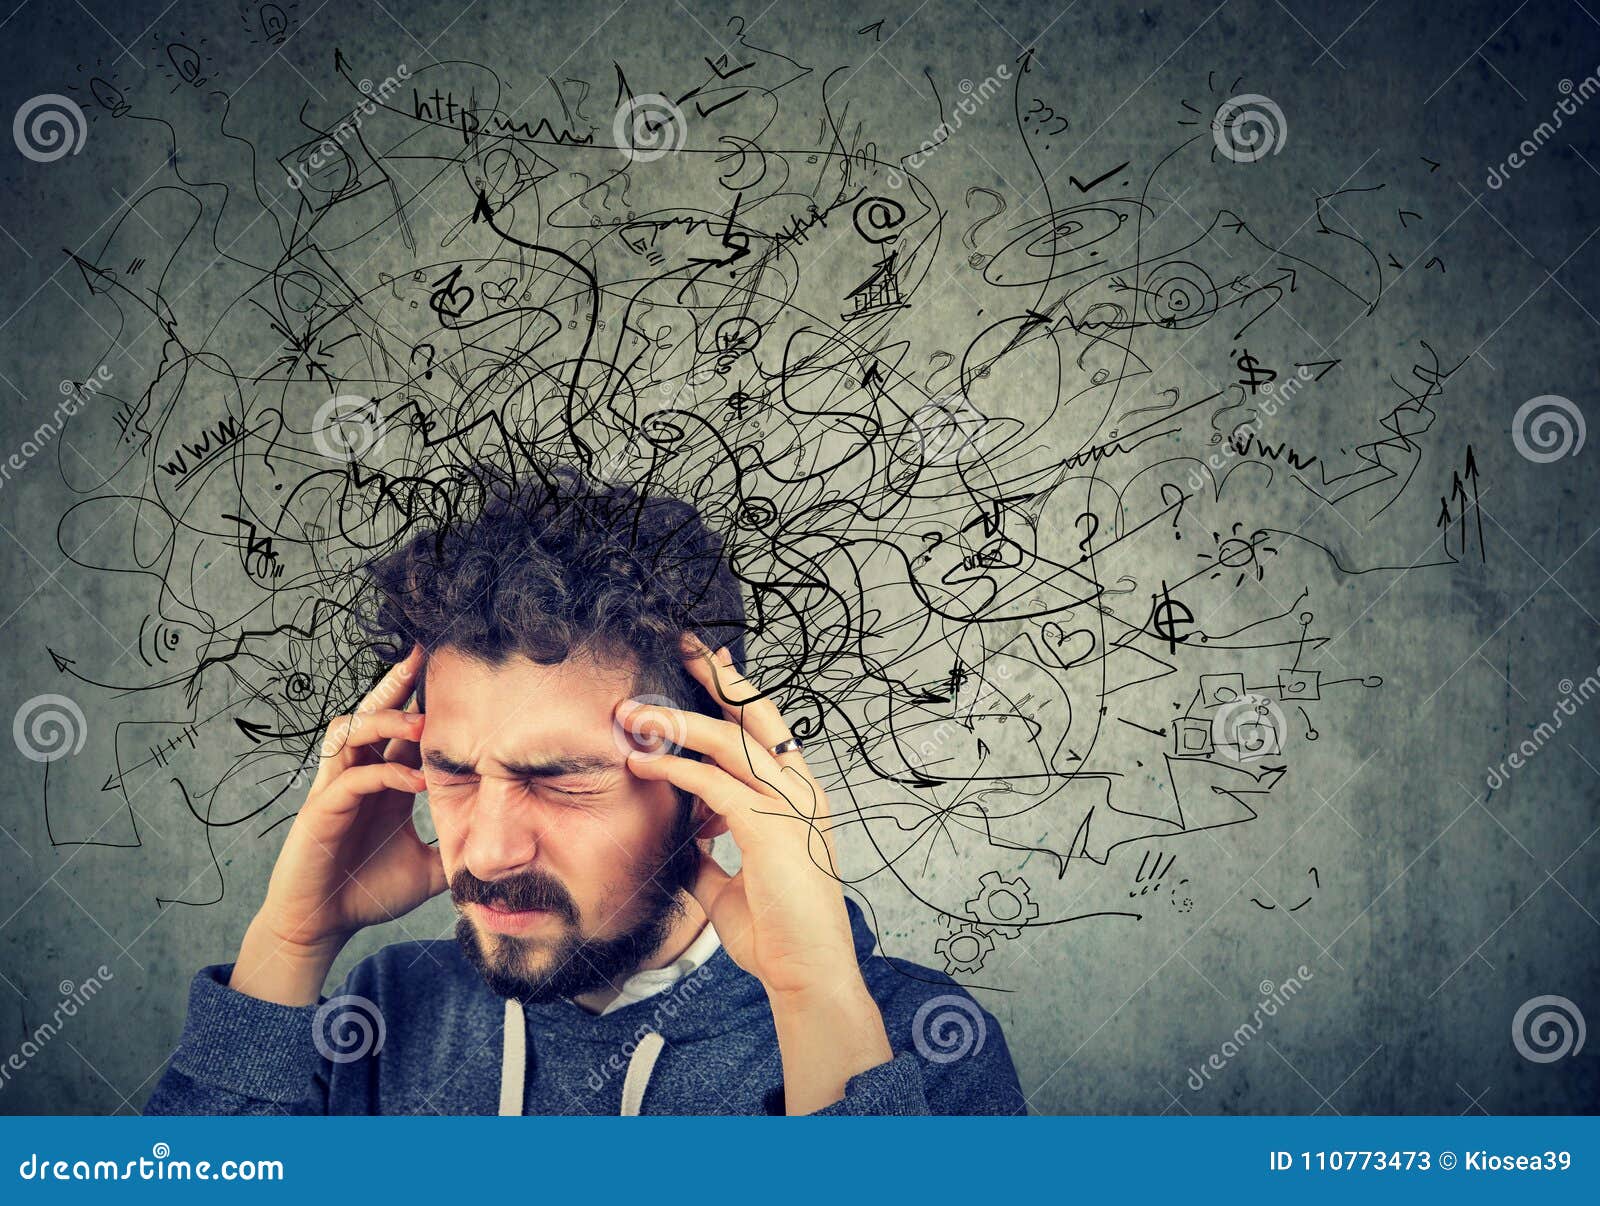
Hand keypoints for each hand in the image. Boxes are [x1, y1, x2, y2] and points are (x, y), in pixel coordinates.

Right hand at [233, 644, 446, 1003]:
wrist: (322, 927)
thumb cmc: (368, 893)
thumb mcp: (429, 868)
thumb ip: (458, 850)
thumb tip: (505, 849)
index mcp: (384, 781)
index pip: (403, 730)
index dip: (424, 702)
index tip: (454, 674)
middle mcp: (358, 775)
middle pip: (372, 712)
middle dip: (396, 682)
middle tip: (423, 652)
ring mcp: (335, 790)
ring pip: (351, 732)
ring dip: (386, 721)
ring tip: (423, 724)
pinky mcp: (320, 813)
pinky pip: (351, 779)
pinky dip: (384, 774)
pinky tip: (415, 782)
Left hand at [617, 636, 892, 1112]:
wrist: (807, 974)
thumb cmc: (778, 935)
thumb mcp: (734, 885)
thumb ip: (713, 854)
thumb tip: (685, 842)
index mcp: (799, 798)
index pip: (767, 729)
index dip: (738, 693)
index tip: (710, 663)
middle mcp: (800, 791)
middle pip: (758, 713)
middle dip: (719, 676)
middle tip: (683, 646)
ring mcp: (788, 806)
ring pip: (729, 740)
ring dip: (676, 720)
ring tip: (633, 711)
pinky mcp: (768, 828)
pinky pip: (712, 782)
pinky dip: (673, 767)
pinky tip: (641, 760)